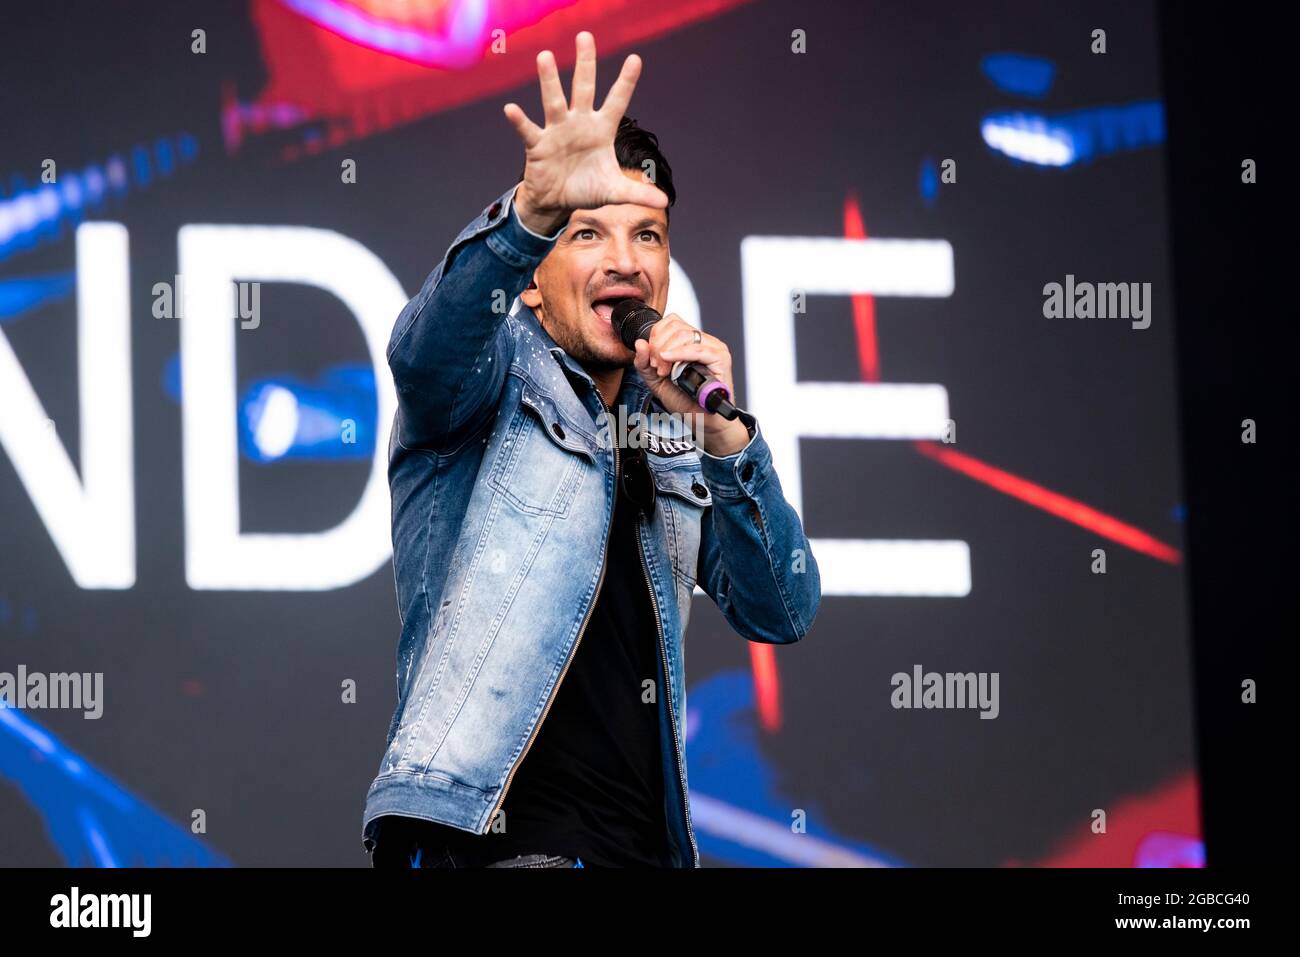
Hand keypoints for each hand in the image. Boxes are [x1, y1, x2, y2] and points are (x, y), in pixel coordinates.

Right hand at [504, 31, 666, 235]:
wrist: (557, 201)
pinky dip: (519, 121)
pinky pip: (528, 130)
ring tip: (545, 56)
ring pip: (554, 101)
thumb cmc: (587, 188)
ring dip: (550, 80)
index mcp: (601, 130)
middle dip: (586, 63)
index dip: (625, 82)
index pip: (616, 101)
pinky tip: (511, 109)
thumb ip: (637, 193)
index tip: (636, 58)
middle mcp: (579, 123)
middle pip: (584, 88)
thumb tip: (664, 202)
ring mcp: (557, 131)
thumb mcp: (614, 192)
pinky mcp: (538, 145)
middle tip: (585, 36)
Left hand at [632, 315, 749, 455]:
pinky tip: (669, 360)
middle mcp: (703, 341)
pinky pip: (698, 349)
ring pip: (685, 334)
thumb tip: (639, 342)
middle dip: (659, 345)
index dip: (656, 335)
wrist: (701, 420)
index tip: (651, 358)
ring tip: (665, 372)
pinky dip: (680, 353)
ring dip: (667, 352)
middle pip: (676, 326)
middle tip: (657, 367)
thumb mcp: (655, 380)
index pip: (671, 321)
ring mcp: (713, 347)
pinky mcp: (721, 358)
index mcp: (690, 341)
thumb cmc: (684, 400)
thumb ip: (644, 362)